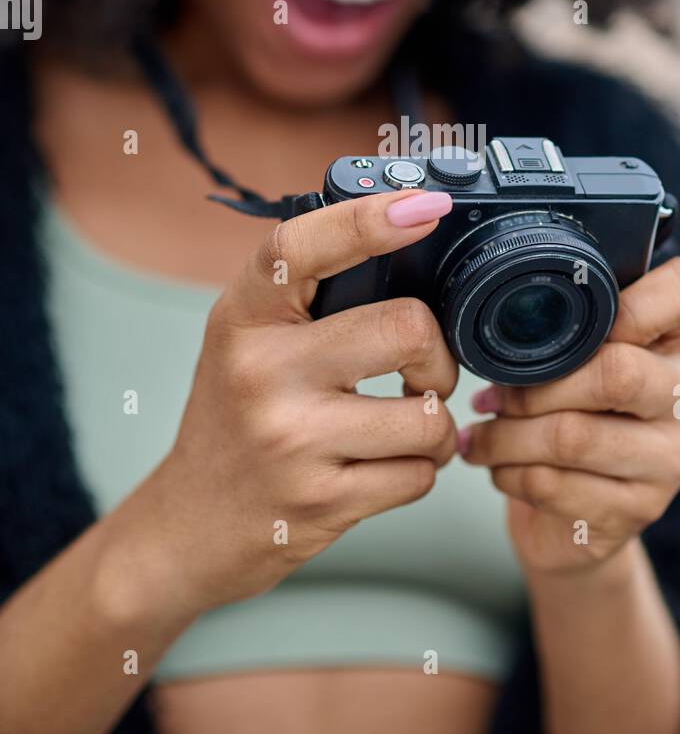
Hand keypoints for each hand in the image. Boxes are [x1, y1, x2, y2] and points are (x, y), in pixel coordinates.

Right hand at [143, 187, 458, 616]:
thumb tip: (405, 237)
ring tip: (401, 428)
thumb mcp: (246, 341)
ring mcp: (293, 441)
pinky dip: (418, 469)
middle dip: (436, 355)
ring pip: (429, 414)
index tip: (424, 207)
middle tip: (420, 372)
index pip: (302, 248)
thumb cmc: (234, 419)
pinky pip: (421, 473)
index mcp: (243, 318)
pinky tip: (381, 466)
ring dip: (435, 426)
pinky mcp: (323, 502)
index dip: (370, 219)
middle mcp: (262, 373)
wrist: (188, 526)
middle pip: (406, 329)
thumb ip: (306, 297)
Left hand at [461, 255, 679, 578]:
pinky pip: (555, 486)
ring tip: (479, 435)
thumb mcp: (586, 354)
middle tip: (491, 395)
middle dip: (533, 386)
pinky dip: (509, 474)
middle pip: (615, 372)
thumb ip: (574, 318)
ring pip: (573, 437)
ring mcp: (674, 459)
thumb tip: (500, 298)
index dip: (632, 299)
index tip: (568, 319)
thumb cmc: (575, 410)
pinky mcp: (640, 510)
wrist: (581, 513)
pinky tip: (499, 468)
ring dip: (505, 437)